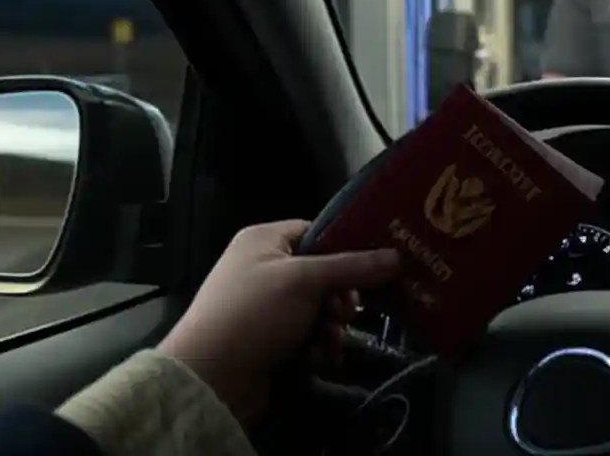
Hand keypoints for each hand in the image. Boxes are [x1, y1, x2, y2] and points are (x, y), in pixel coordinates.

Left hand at [158, 220, 400, 425]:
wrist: (210, 377)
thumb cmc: (256, 313)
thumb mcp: (306, 281)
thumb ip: (354, 267)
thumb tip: (398, 255)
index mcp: (265, 240)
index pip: (317, 232)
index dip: (347, 248)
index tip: (377, 266)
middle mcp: (264, 267)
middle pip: (322, 273)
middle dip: (340, 297)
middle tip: (348, 312)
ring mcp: (265, 306)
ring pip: (318, 308)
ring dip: (332, 326)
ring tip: (330, 341)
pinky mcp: (268, 339)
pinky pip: (306, 334)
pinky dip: (317, 346)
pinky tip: (320, 359)